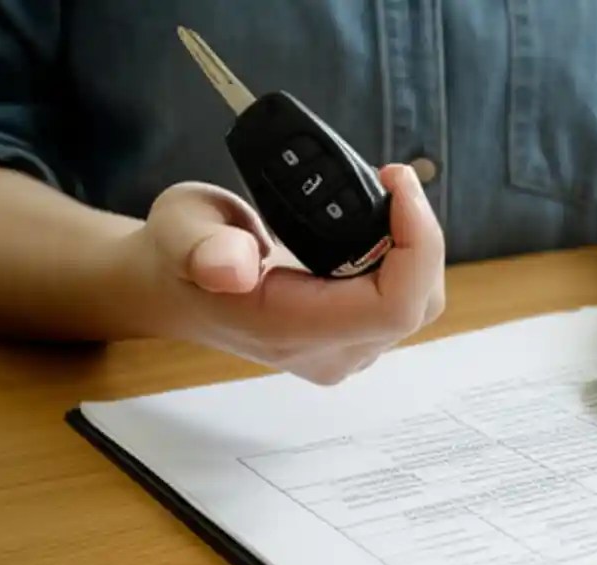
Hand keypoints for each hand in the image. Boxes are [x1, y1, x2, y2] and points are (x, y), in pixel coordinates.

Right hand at [127, 164, 444, 384]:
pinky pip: (403, 302)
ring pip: (417, 305)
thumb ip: (200, 246)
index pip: (393, 307)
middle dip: (421, 237)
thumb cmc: (180, 254)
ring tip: (389, 197)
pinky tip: (385, 225)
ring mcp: (343, 352)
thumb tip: (233, 269)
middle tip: (392, 180)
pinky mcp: (352, 339)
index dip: (417, 244)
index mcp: (290, 329)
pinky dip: (405, 259)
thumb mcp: (179, 228)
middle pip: (417, 304)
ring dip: (416, 247)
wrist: (175, 289)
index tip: (397, 181)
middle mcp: (328, 353)